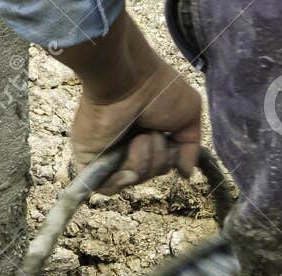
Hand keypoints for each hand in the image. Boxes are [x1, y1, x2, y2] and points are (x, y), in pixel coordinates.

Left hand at [56, 14, 202, 193]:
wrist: (126, 81)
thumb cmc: (158, 90)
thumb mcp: (189, 113)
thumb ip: (190, 146)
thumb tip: (186, 173)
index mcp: (147, 135)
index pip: (160, 164)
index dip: (168, 158)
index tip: (170, 138)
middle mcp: (126, 146)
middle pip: (149, 174)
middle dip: (158, 158)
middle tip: (151, 132)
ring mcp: (108, 154)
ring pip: (132, 181)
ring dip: (142, 160)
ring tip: (138, 136)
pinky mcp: (90, 162)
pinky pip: (108, 188)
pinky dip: (122, 176)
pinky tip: (124, 154)